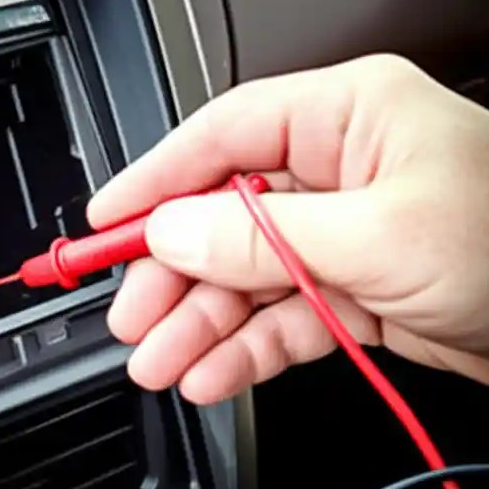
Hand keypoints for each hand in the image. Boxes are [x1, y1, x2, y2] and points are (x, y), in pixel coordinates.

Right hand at [89, 54, 488, 402]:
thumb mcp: (381, 236)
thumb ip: (262, 237)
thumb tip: (174, 231)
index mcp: (351, 114)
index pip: (224, 135)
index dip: (156, 178)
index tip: (106, 221)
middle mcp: (343, 167)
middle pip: (224, 214)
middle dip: (173, 272)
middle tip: (131, 314)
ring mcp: (349, 231)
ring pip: (247, 275)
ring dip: (201, 322)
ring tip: (161, 363)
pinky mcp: (361, 288)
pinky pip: (283, 315)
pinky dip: (246, 348)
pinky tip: (213, 373)